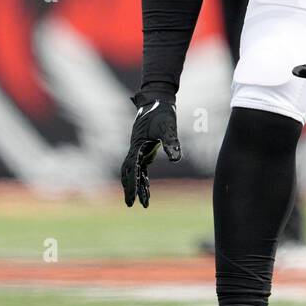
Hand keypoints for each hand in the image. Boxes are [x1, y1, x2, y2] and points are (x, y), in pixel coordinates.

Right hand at [120, 92, 180, 207]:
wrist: (158, 100)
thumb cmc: (162, 112)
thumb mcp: (168, 128)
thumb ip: (171, 143)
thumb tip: (176, 159)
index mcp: (137, 145)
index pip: (132, 169)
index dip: (132, 184)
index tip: (133, 197)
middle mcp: (135, 149)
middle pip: (128, 173)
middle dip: (129, 189)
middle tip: (130, 205)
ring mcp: (139, 149)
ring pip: (134, 172)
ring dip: (137, 186)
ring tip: (144, 203)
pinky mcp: (145, 149)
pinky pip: (141, 168)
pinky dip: (143, 179)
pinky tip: (147, 190)